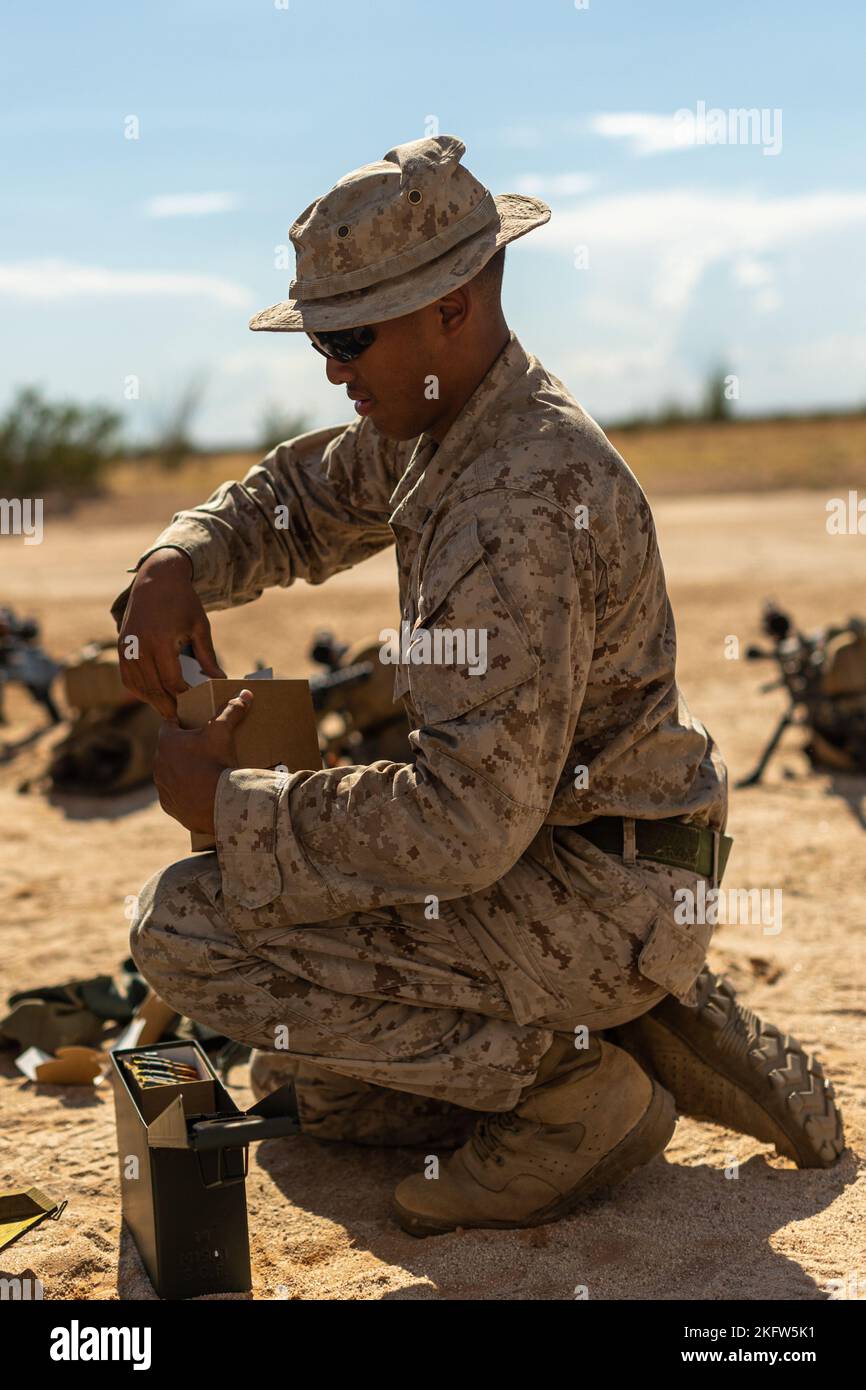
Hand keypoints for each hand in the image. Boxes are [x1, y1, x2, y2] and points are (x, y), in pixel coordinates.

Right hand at [117, 548, 225, 717]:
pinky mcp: (121, 645)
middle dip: (167, 705)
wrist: (156, 578)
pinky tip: (152, 696)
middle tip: (182, 719)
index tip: (195, 703)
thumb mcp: (200, 626)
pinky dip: (138, 690)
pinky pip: (127, 676)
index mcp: (160, 640)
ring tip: (168, 710)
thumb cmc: (183, 601)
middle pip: (152, 687)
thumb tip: (219, 680)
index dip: (182, 695)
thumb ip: (208, 656)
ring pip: (137, 685)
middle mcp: (139, 645)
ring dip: (152, 700)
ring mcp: (126, 646)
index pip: (170, 680)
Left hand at [154, 689, 252, 834]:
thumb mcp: (223, 732)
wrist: (215, 804)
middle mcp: (158, 763)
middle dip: (182, 748)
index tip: (193, 723)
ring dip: (181, 771)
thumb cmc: (215, 762)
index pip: (169, 724)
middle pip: (169, 749)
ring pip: (170, 773)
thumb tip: (245, 693)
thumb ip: (232, 710)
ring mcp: (162, 786)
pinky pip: (174, 795)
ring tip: (203, 772)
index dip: (181, 722)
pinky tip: (200, 793)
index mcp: (167, 741)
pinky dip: (184, 793)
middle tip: (203, 749)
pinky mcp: (168, 804)